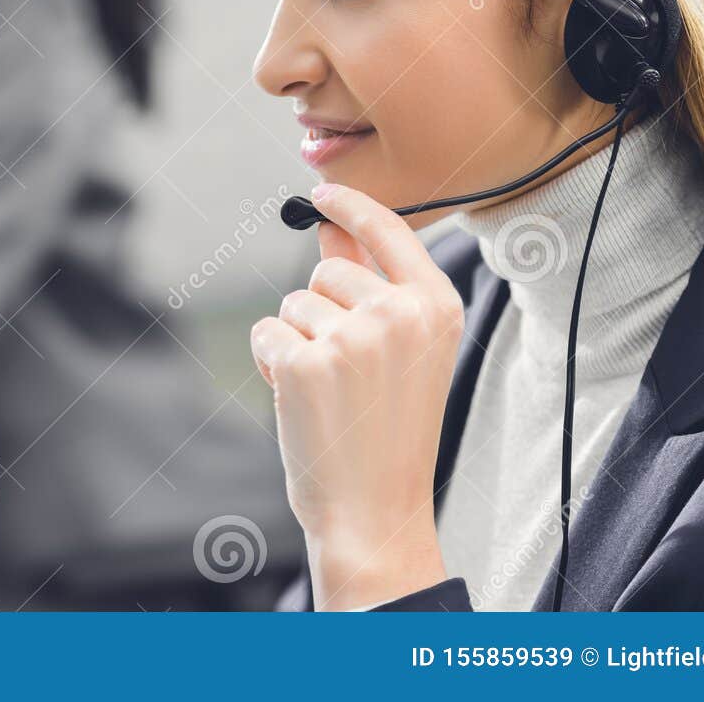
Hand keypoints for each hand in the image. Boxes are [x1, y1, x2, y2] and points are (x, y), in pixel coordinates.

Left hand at [250, 182, 464, 609]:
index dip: (351, 205)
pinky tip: (303, 400)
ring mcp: (352, 337)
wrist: (376, 510)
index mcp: (436, 306)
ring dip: (298, 341)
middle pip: (326, 271)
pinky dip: (273, 362)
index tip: (322, 192)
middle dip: (320, 311)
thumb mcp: (400, 350)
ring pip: (293, 304)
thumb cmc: (388, 430)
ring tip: (331, 391)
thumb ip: (369, 282)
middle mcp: (398, 313)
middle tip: (346, 371)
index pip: (388, 228)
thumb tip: (332, 227)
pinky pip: (267, 333)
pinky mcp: (306, 362)